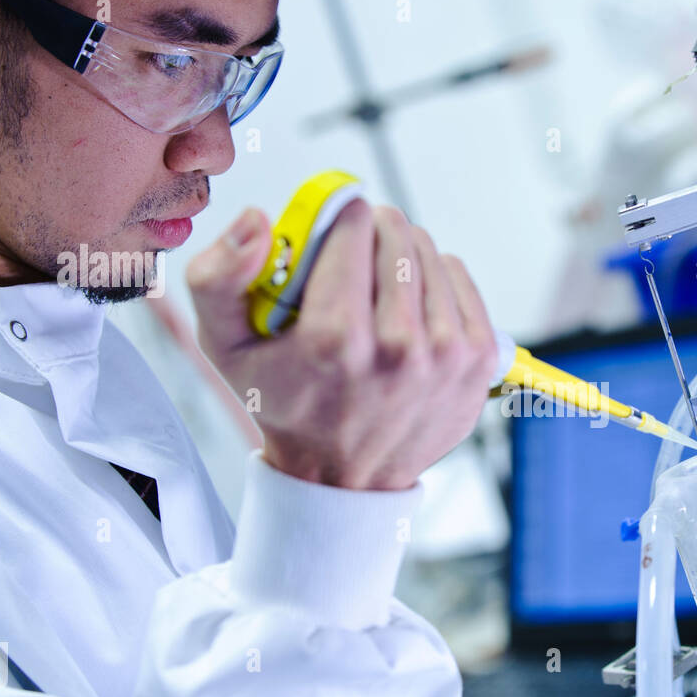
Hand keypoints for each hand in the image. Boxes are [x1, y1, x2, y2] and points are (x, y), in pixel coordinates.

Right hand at [186, 200, 497, 490]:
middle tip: (351, 261)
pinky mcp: (479, 358)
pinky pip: (459, 277)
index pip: (352, 223)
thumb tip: (256, 219)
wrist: (344, 477)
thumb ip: (217, 277)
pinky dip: (436, 277)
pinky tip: (411, 303)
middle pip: (395, 233)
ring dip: (402, 254)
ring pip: (429, 251)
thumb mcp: (225, 348)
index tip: (328, 236)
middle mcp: (399, 347)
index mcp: (335, 338)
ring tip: (378, 288)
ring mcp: (447, 354)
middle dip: (369, 233)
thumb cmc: (286, 405)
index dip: (335, 220)